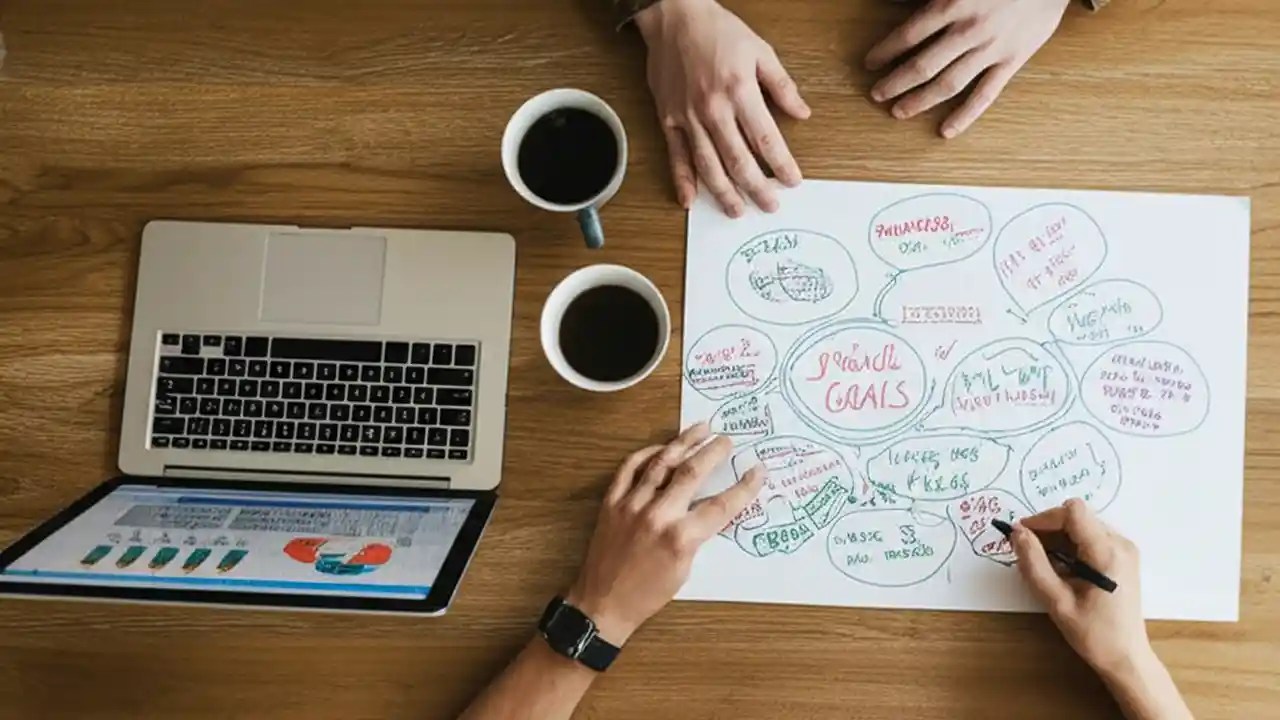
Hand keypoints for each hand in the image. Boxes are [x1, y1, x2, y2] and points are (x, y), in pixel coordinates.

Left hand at [566, 423, 764, 642]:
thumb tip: (711, 508)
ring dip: (682, 442)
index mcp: (680, 538)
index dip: (743, 487)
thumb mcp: (685, 569)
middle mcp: (657, 516)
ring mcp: (631, 506)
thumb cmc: (648, 594)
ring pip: (660, 463)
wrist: (603, 604)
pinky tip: (660, 447)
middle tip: (727, 440)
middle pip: (692, 473)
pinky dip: (645, 454)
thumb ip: (697, 534)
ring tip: (700, 428)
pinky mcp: (611, 503)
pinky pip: (628, 469)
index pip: (721, 506)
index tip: (758, 471)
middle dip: (713, 452)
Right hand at [634, 0, 809, 216]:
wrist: (674, 17)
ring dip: (723, 193)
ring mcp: (688, 117)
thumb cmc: (718, 31)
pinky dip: (682, 181)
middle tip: (770, 205)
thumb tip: (802, 113)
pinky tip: (690, 201)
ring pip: (708, 165)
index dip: (781, 164)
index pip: (766, 139)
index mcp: (740, 91)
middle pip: (739, 160)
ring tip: (737, 211)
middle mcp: (714, 109)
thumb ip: (782, 86)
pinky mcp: (668, 120)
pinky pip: (676, 156)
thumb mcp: (760, 51)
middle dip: (757, 187)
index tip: (792, 182)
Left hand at [866, 0, 1069, 137]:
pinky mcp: (1012, 61)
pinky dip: (964, 116)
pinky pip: (985, 94)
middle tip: (876, 94)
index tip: (870, 63)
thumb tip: (900, 4)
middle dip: (895, 83)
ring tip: (899, 112)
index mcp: (953, 1)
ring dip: (919, 101)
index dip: (885, 51)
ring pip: (948, 84)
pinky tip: (945, 131)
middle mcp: (969, 29)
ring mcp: (991, 49)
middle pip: (922, 66)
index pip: (908, 35)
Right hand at [1012, 499, 1148, 674]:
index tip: (1023, 536)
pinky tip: (1062, 570)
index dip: (1043, 518)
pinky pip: (1090, 537)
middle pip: (1077, 517)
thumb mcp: (1057, 602)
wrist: (1127, 657)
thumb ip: (1034, 564)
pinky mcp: (1122, 557)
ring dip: (1058, 539)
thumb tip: (1017, 533)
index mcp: (1107, 553)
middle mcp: (1120, 544)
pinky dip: (1070, 546)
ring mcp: (1124, 549)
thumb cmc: (1094, 634)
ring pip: (1082, 525)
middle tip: (1028, 553)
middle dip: (1048, 529)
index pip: (1072, 512)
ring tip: (1045, 567)